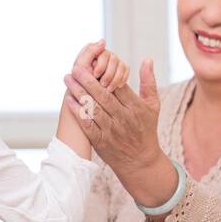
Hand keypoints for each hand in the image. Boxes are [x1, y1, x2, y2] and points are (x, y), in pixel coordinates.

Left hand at [64, 58, 173, 201]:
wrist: (140, 161)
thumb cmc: (146, 129)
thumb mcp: (152, 106)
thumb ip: (149, 82)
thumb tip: (147, 59)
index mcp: (136, 108)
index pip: (119, 87)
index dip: (105, 74)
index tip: (92, 62)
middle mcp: (124, 118)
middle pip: (103, 96)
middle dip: (87, 80)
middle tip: (74, 68)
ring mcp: (112, 130)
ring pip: (93, 109)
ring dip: (79, 93)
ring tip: (68, 79)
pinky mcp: (101, 142)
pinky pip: (88, 125)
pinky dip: (78, 113)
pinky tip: (69, 101)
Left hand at [71, 39, 129, 91]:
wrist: (85, 93)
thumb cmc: (79, 79)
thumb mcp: (81, 65)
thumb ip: (89, 51)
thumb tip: (103, 40)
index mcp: (94, 50)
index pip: (103, 54)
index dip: (101, 65)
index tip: (95, 75)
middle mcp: (104, 53)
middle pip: (114, 59)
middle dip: (108, 74)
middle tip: (103, 84)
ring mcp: (113, 60)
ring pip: (121, 65)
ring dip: (115, 78)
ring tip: (109, 89)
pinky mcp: (120, 68)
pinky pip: (126, 70)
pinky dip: (122, 79)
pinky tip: (117, 87)